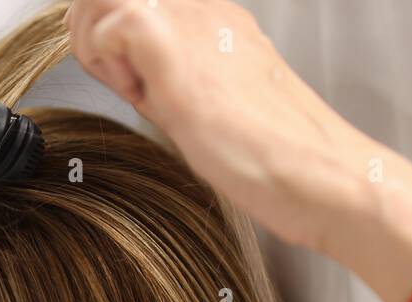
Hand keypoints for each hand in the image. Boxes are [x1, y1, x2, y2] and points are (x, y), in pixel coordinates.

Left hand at [64, 0, 378, 252]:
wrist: (316, 174)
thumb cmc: (272, 158)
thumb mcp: (204, 105)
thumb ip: (165, 80)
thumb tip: (125, 73)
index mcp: (211, 20)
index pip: (134, 4)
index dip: (113, 42)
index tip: (135, 85)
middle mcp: (200, 8)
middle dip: (94, 35)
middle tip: (125, 86)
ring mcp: (190, 19)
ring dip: (98, 46)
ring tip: (134, 92)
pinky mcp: (174, 45)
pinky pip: (110, 27)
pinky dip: (111, 68)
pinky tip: (147, 100)